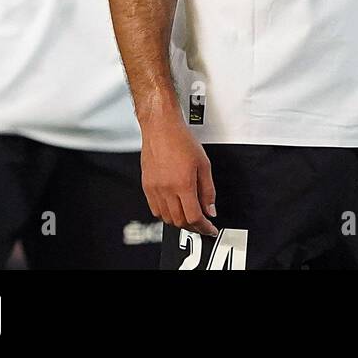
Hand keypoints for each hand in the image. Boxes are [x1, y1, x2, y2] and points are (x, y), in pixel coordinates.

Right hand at [140, 109, 217, 235]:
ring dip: (179, 221)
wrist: (161, 128)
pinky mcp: (146, 186)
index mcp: (183, 184)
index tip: (210, 230)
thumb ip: (208, 190)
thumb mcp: (204, 164)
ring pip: (166, 218)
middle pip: (180, 221)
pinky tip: (174, 207)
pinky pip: (155, 209)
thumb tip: (210, 209)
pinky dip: (166, 214)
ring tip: (189, 214)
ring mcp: (154, 189)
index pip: (194, 217)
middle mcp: (166, 189)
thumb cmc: (181, 140)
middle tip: (202, 223)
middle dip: (193, 226)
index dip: (204, 227)